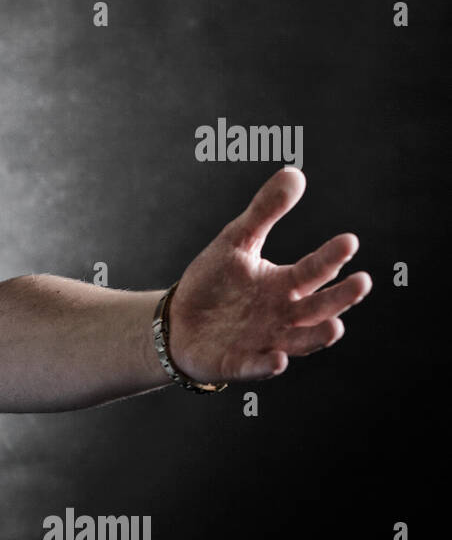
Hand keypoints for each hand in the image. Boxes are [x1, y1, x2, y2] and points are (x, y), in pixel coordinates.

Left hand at [167, 167, 371, 382]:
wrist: (177, 321)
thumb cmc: (214, 283)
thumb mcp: (236, 242)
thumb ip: (265, 212)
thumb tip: (295, 172)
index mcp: (285, 285)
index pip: (314, 270)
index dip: (331, 257)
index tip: (349, 240)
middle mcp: (283, 315)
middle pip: (319, 308)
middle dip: (340, 298)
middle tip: (362, 283)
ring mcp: (265, 341)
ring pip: (299, 341)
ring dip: (316, 337)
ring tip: (335, 328)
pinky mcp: (239, 363)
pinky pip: (256, 366)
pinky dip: (267, 365)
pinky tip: (278, 360)